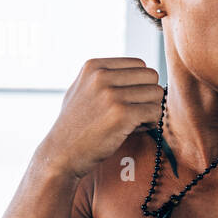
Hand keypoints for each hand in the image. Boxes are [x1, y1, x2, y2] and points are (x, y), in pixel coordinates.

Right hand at [40, 58, 163, 178]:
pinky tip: (134, 130)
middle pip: (151, 76)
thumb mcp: (81, 89)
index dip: (140, 83)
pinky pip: (155, 111)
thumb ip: (104, 77)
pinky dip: (151, 123)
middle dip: (148, 95)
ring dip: (151, 110)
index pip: (139, 64)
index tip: (129, 100)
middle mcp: (101, 76)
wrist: (61, 154)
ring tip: (134, 122)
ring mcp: (111, 95)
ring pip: (156, 93)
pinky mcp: (121, 114)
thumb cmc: (75, 125)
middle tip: (136, 112)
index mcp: (94, 66)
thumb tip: (139, 69)